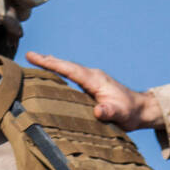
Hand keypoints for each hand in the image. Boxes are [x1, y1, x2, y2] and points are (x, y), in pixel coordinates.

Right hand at [25, 51, 163, 130]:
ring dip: (52, 66)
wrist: (140, 109)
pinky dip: (60, 74)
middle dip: (47, 61)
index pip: (69, 69)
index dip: (52, 64)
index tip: (35, 58)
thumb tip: (98, 111)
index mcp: (95, 80)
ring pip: (68, 70)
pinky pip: (71, 78)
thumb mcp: (121, 115)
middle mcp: (92, 76)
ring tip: (36, 62)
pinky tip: (52, 77)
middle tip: (29, 55)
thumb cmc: (130, 112)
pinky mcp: (91, 87)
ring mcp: (92, 80)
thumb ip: (110, 112)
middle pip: (66, 66)